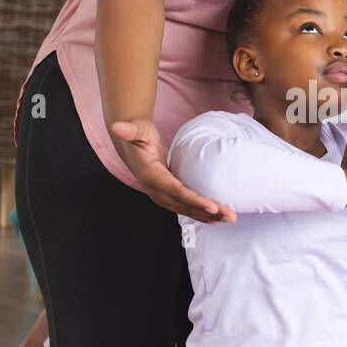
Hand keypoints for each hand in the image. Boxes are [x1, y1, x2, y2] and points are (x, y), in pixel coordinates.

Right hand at [110, 118, 236, 221]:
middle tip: (229, 216)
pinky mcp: (168, 195)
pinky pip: (186, 206)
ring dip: (208, 216)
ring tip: (229, 218)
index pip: (175, 191)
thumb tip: (117, 127)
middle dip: (207, 212)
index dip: (193, 200)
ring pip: (187, 209)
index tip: (212, 206)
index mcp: (151, 176)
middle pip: (184, 205)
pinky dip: (201, 213)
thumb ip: (129, 129)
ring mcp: (162, 195)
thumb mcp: (136, 130)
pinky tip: (216, 217)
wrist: (131, 146)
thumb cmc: (138, 135)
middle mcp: (156, 190)